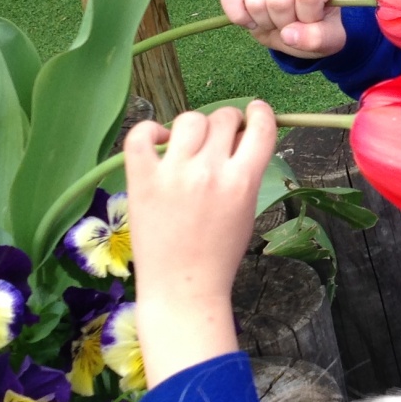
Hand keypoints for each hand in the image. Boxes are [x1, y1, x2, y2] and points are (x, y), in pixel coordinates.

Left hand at [124, 100, 277, 386]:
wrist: (183, 288)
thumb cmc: (219, 256)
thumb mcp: (247, 212)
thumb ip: (246, 173)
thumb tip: (239, 139)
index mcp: (243, 181)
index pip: (260, 126)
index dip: (260, 113)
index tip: (254, 113)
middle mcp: (210, 171)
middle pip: (223, 118)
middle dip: (226, 124)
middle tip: (218, 140)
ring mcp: (173, 173)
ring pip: (189, 120)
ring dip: (193, 127)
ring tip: (188, 146)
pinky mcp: (142, 179)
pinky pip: (141, 134)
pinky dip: (149, 131)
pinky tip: (158, 144)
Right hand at [220, 0, 346, 58]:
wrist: (300, 23)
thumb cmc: (318, 26)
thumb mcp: (330, 39)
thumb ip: (318, 38)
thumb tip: (288, 35)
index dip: (306, 18)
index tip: (311, 21)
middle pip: (277, 0)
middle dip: (283, 23)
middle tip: (291, 24)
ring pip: (253, 1)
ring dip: (263, 22)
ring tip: (276, 21)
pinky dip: (239, 17)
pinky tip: (254, 20)